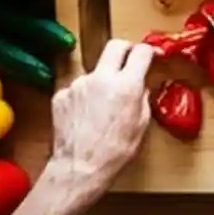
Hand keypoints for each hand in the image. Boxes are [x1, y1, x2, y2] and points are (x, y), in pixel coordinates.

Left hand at [49, 40, 153, 191]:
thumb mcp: (141, 125)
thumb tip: (141, 87)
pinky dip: (85, 97)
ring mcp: (78, 85)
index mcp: (126, 86)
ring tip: (104, 106)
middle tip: (130, 59)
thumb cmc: (114, 152)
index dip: (149, 51)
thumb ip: (142, 98)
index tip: (151, 55)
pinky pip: (78, 88)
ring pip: (95, 71)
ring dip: (103, 81)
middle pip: (115, 47)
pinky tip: (88, 115)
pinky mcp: (62, 95)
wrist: (80, 168)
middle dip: (125, 50)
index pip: (141, 52)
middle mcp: (101, 79)